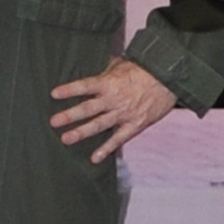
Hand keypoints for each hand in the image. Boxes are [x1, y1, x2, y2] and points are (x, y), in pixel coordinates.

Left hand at [48, 56, 176, 163]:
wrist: (170, 80)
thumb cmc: (144, 70)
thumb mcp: (122, 64)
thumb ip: (106, 69)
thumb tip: (94, 67)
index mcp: (110, 82)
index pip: (85, 86)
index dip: (69, 90)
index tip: (54, 94)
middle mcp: (114, 99)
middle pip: (88, 108)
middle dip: (69, 115)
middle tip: (54, 122)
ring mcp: (124, 114)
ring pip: (99, 125)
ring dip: (81, 133)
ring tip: (66, 139)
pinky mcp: (135, 125)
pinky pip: (118, 139)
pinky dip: (106, 149)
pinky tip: (94, 158)